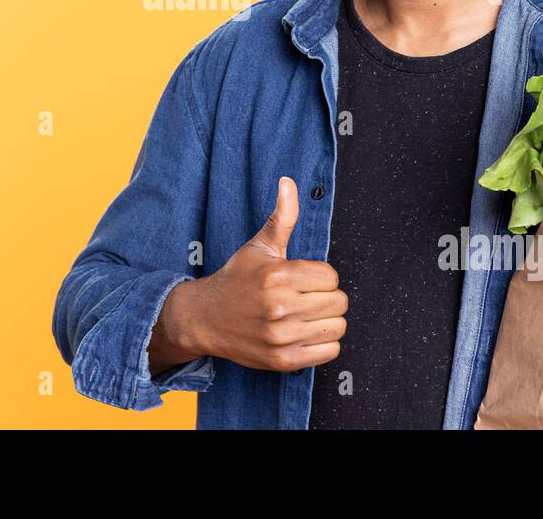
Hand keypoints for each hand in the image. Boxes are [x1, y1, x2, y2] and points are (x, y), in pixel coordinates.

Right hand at [153, 177, 347, 373]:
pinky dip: (323, 344)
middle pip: (338, 302)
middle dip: (326, 297)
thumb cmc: (237, 279)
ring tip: (306, 315)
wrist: (204, 318)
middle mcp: (280, 307)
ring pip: (337, 327)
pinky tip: (305, 332)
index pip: (331, 277)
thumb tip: (288, 182)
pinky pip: (329, 352)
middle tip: (306, 297)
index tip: (304, 279)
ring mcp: (281, 336)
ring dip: (327, 321)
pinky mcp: (283, 360)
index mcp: (278, 276)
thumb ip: (282, 216)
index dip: (321, 276)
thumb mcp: (259, 246)